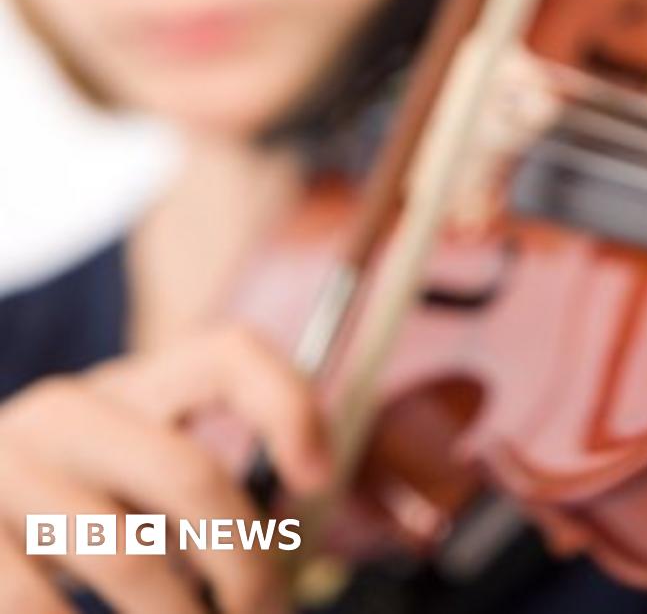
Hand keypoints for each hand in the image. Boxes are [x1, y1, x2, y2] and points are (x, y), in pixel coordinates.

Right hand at [0, 325, 328, 613]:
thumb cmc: (89, 505)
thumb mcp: (144, 473)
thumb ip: (209, 491)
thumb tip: (295, 542)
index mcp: (136, 386)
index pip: (229, 355)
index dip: (287, 407)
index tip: (318, 480)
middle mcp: (71, 411)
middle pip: (190, 474)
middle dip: (246, 565)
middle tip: (266, 612)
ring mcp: (12, 466)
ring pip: (128, 555)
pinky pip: (38, 603)